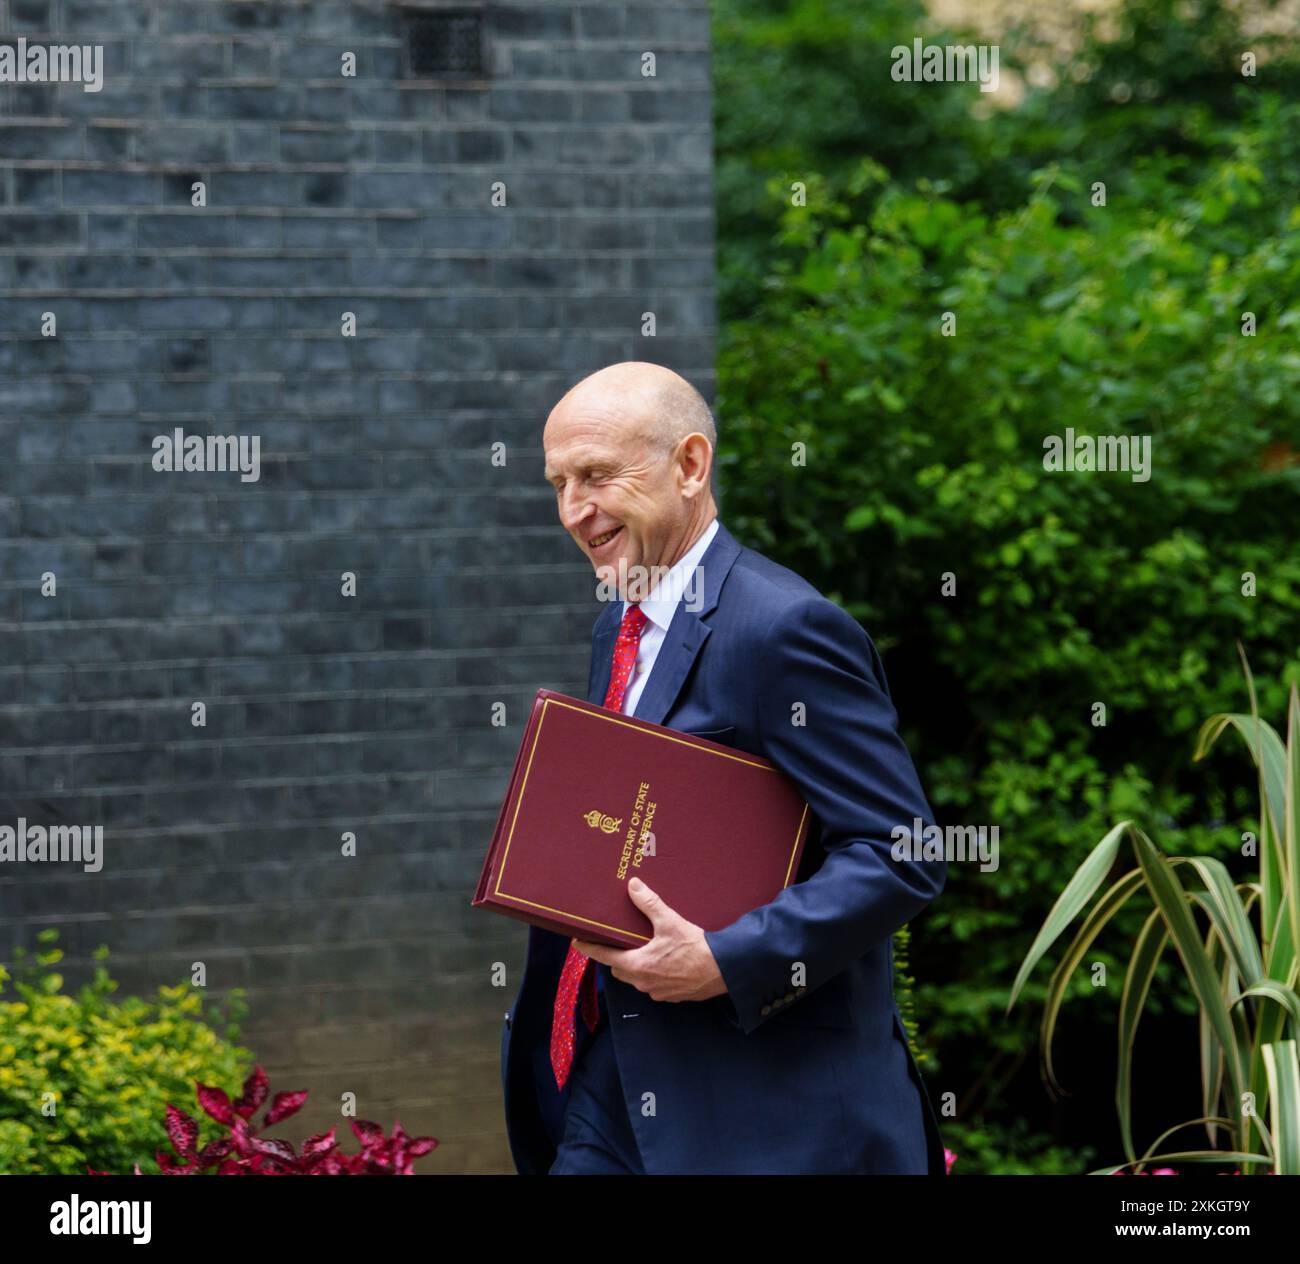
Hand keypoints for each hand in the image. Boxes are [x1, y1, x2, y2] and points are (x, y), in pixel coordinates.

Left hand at [576, 877, 728, 1002]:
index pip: (604, 956)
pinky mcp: (672, 996)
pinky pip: (653, 985)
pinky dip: (652, 974)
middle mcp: (643, 982)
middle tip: (615, 941)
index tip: (578, 943)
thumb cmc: (696, 948)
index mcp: (637, 965)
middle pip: (619, 969)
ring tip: (640, 949)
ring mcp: (658, 992)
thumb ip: (649, 904)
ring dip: (634, 966)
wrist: (724, 969)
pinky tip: (663, 962)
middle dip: (615, 956)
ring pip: (636, 979)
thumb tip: (633, 886)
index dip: (590, 949)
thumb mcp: (669, 921)